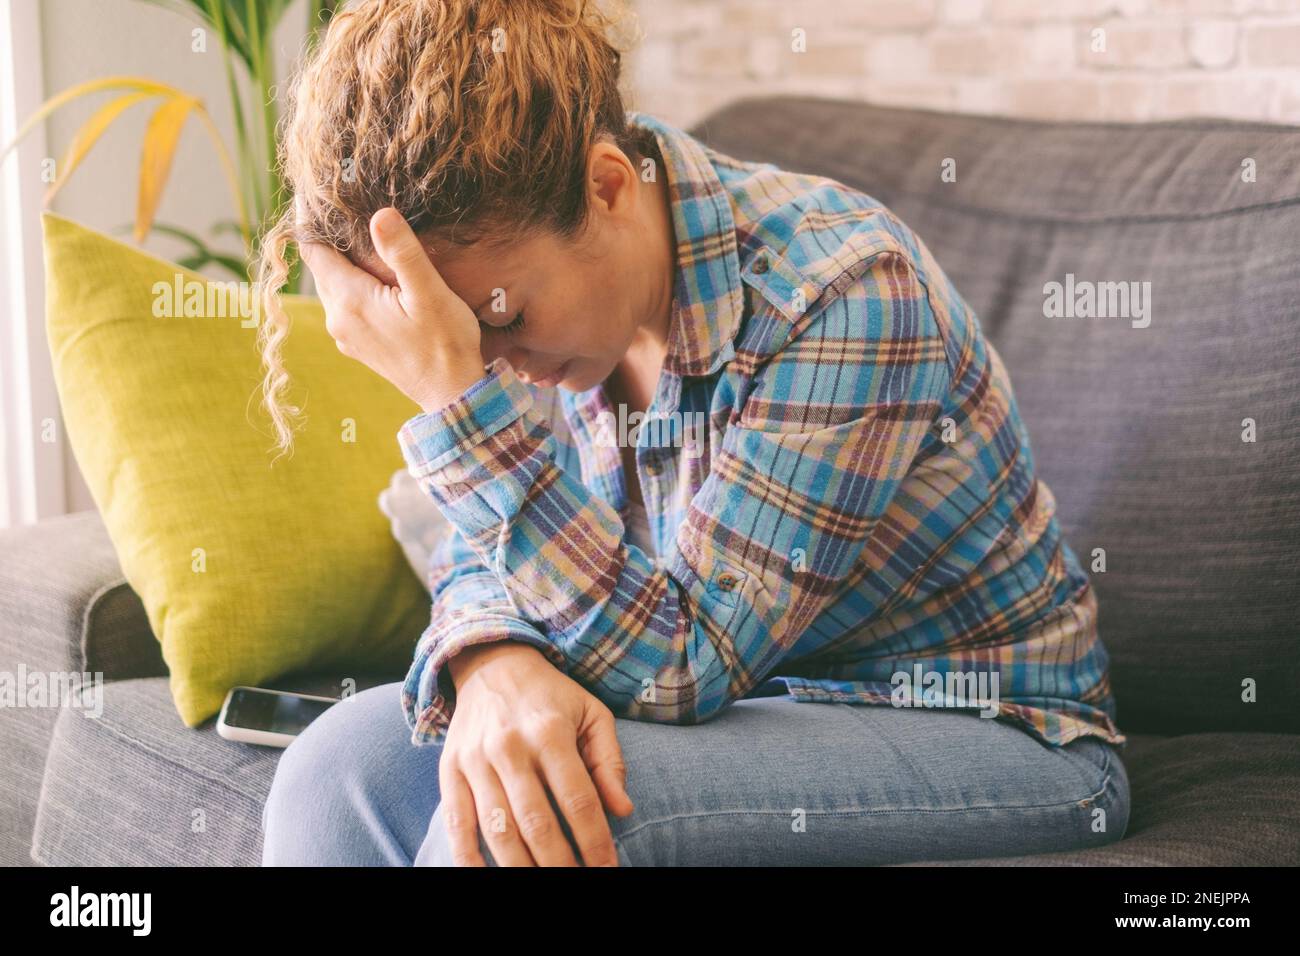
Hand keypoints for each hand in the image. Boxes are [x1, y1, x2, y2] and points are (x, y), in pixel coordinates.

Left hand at [298, 207, 486, 412]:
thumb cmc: (447, 344)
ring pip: (333, 286)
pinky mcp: (357, 346)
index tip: (314, 192)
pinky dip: (353, 286)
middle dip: (330, 239)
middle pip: (321, 267)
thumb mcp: (430, 294)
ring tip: (363, 239)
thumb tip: (380, 214)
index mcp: (350, 300)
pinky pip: (344, 306)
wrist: (452, 395)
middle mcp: (338, 319)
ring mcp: (345, 335)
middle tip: (344, 207)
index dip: (311, 219)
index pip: (313, 249)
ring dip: (343, 264)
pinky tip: (377, 280)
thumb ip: (403, 253)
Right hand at [439, 642, 635, 865]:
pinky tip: (485, 877)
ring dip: (521, 868)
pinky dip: (468, 858)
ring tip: (540, 887)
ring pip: (498, 829)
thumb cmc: (551, 696)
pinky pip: (456, 823)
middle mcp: (510, 747)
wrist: (491, 664)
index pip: (578, 801)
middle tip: (578, 884)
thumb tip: (622, 809)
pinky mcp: (449, 769)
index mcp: (551, 732)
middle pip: (537, 823)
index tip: (607, 869)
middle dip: (560, 864)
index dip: (595, 842)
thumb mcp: (592, 713)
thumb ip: (609, 761)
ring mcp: (475, 760)